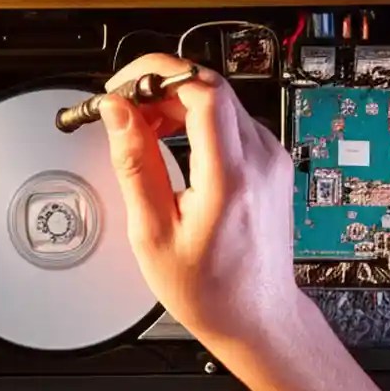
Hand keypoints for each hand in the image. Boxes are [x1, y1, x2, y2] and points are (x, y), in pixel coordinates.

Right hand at [98, 54, 298, 349]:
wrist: (256, 316)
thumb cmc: (210, 289)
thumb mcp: (153, 232)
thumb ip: (134, 164)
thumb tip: (118, 113)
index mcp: (231, 177)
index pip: (203, 90)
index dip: (158, 74)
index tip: (124, 85)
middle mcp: (261, 160)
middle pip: (211, 87)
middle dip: (160, 86)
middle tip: (125, 109)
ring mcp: (272, 159)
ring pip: (221, 100)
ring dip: (177, 102)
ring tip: (143, 129)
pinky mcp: (272, 163)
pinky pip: (232, 120)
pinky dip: (197, 119)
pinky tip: (172, 141)